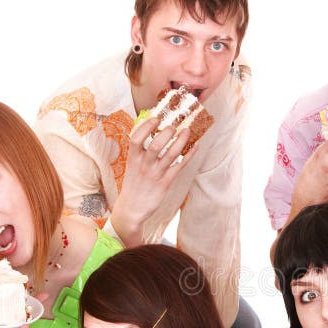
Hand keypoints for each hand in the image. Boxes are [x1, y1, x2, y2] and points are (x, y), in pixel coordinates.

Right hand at [111, 116, 197, 241]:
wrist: (131, 209)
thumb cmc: (133, 185)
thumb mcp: (131, 166)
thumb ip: (139, 152)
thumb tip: (148, 132)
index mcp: (133, 158)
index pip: (136, 138)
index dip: (146, 126)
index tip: (155, 118)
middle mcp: (144, 165)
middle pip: (156, 145)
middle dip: (166, 133)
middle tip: (174, 125)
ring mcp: (155, 174)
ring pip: (170, 154)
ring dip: (180, 141)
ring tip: (187, 131)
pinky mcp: (165, 183)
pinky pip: (179, 166)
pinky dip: (188, 155)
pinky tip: (195, 146)